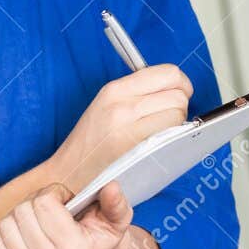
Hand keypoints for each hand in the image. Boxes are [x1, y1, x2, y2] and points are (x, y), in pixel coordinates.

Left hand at [0, 181, 133, 248]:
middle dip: (36, 201)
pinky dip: (7, 232)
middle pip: (23, 210)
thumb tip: (111, 186)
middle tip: (50, 208)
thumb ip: (116, 204)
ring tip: (37, 220)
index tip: (65, 200)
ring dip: (20, 215)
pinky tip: (24, 233)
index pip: (44, 203)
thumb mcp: (115, 223)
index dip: (54, 192)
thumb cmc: (97, 241)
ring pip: (6, 224)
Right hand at [45, 64, 191, 192]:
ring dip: (177, 123)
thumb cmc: (90, 143)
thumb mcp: (107, 104)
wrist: (68, 175)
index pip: (168, 73)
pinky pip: (171, 135)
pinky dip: (172, 138)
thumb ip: (138, 91)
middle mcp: (123, 104)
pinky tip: (159, 143)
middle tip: (167, 116)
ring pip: (178, 114)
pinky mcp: (136, 150)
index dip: (181, 84)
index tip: (178, 93)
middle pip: (178, 93)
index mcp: (116, 89)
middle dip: (180, 105)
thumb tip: (175, 86)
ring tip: (160, 131)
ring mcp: (130, 128)